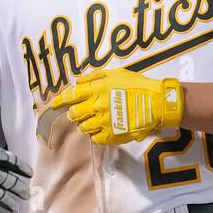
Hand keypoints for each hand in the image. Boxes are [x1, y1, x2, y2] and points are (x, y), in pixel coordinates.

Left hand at [49, 68, 183, 144]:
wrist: (159, 103)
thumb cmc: (139, 85)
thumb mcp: (117, 73)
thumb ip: (95, 76)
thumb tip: (78, 81)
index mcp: (97, 89)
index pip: (71, 95)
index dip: (60, 100)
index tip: (54, 105)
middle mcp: (97, 105)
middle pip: (74, 114)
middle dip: (74, 114)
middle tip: (79, 113)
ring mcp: (104, 122)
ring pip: (83, 127)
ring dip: (86, 124)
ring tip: (95, 121)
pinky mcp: (112, 135)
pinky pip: (95, 139)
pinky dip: (96, 135)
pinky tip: (103, 129)